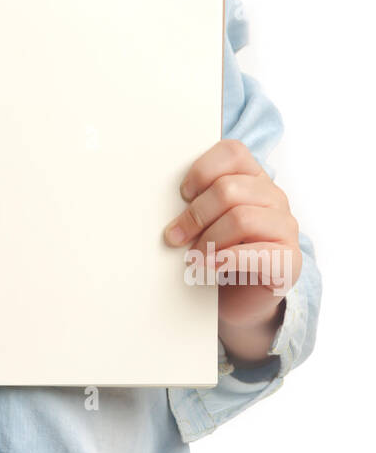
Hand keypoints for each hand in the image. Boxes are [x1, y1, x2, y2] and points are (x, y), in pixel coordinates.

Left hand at [163, 138, 300, 336]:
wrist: (240, 300)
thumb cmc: (218, 253)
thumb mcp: (206, 222)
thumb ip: (195, 203)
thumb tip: (163, 203)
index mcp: (254, 179)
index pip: (233, 152)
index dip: (202, 170)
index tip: (183, 195)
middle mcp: (274, 198)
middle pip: (230, 189)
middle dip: (195, 214)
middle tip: (174, 236)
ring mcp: (286, 228)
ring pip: (242, 218)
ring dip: (209, 239)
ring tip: (193, 257)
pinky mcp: (290, 260)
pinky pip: (260, 253)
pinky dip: (229, 259)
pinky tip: (212, 265)